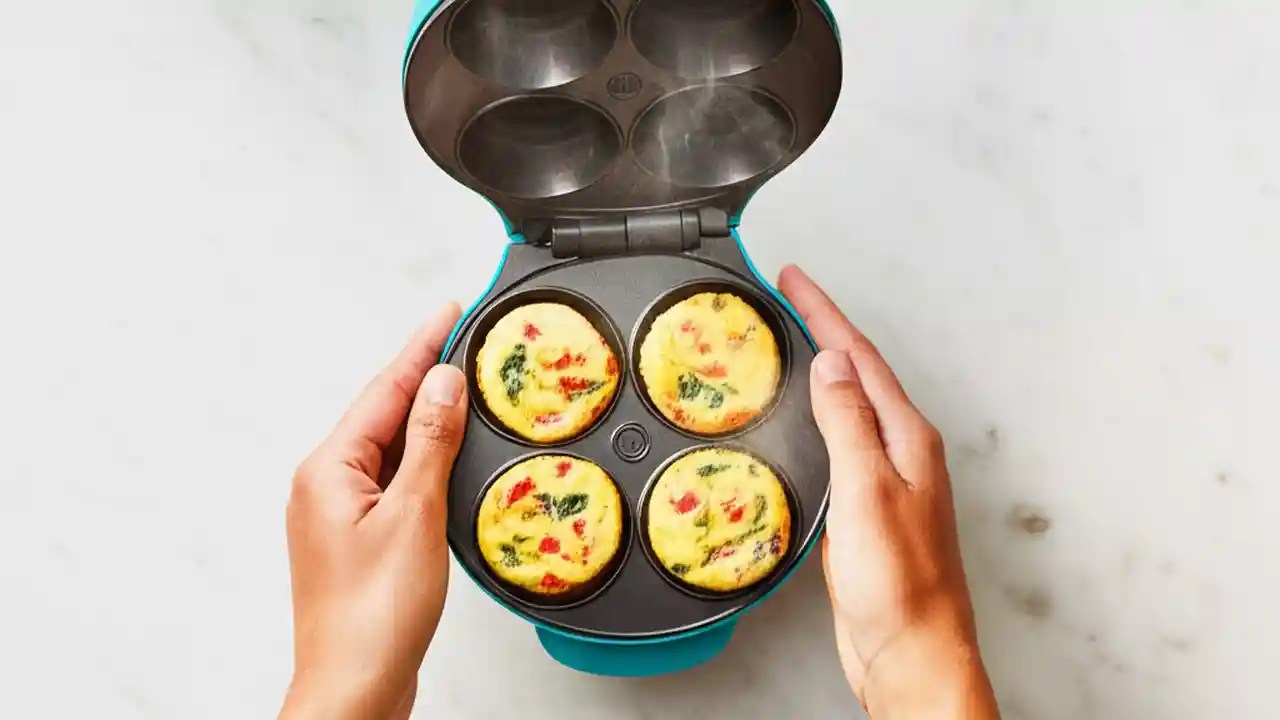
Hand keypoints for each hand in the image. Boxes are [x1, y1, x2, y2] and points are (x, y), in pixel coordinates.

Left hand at [280, 303, 467, 719]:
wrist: (353, 688)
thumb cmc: (371, 618)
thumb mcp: (413, 516)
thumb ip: (429, 443)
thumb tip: (441, 383)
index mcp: (328, 470)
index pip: (384, 390)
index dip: (421, 347)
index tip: (448, 313)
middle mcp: (325, 485)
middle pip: (381, 412)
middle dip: (422, 374)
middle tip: (462, 339)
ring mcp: (338, 514)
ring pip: (388, 446)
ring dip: (424, 415)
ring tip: (459, 385)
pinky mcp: (357, 539)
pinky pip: (392, 477)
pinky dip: (422, 457)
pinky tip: (444, 455)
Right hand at [778, 267, 998, 717]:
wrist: (912, 655)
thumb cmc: (899, 587)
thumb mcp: (868, 493)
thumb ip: (849, 425)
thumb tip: (831, 366)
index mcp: (908, 440)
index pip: (860, 358)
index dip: (824, 314)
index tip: (794, 280)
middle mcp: (904, 453)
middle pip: (860, 373)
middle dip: (824, 329)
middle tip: (789, 298)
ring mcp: (888, 481)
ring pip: (852, 406)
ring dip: (823, 370)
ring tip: (792, 342)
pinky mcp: (870, 509)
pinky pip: (842, 442)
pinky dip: (819, 416)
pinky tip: (805, 420)